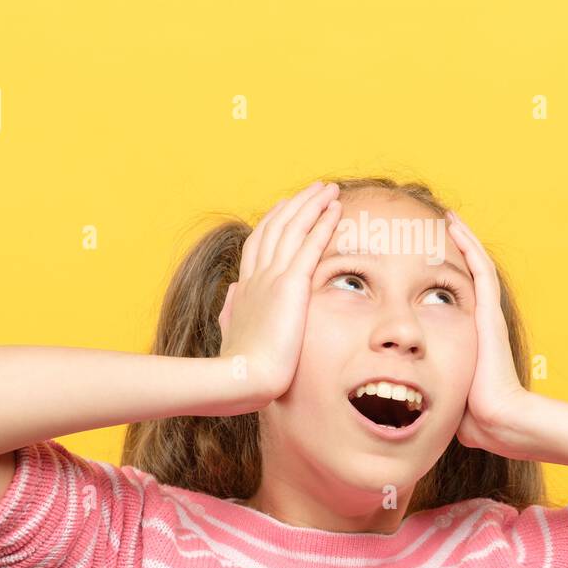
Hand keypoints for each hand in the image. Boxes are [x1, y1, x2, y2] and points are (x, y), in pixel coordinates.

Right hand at [218, 181, 342, 407]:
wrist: (241, 379)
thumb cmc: (240, 366)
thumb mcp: (232, 331)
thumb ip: (234, 310)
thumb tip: (233, 294)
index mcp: (246, 287)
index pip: (260, 242)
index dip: (274, 220)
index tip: (286, 204)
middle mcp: (257, 275)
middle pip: (277, 227)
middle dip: (298, 204)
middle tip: (315, 188)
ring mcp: (271, 278)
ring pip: (294, 229)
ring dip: (313, 205)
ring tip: (330, 189)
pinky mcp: (290, 286)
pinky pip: (309, 246)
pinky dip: (322, 224)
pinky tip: (335, 209)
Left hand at [446, 209, 542, 461]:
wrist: (495, 420)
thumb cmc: (471, 414)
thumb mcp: (441, 390)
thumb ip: (426, 383)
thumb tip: (399, 392)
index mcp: (468, 335)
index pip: (453, 294)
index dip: (441, 273)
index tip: (423, 256)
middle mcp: (479, 319)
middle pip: (465, 274)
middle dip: (452, 249)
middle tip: (436, 225)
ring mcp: (487, 314)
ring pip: (475, 264)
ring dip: (462, 238)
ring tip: (448, 216)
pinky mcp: (489, 313)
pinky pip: (479, 269)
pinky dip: (469, 245)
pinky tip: (455, 226)